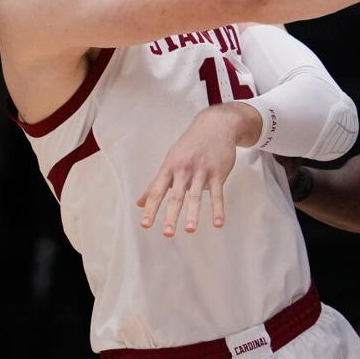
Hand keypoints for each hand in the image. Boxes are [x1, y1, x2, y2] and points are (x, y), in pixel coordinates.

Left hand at [137, 103, 260, 236]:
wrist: (216, 125)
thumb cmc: (190, 145)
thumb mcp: (171, 160)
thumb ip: (156, 183)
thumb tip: (140, 203)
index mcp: (170, 167)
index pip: (157, 190)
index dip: (151, 208)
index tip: (145, 225)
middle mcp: (184, 169)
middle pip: (176, 195)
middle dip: (171, 215)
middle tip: (167, 233)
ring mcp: (202, 170)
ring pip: (196, 194)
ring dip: (194, 213)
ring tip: (190, 230)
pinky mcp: (218, 172)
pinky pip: (217, 193)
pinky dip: (218, 209)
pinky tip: (218, 223)